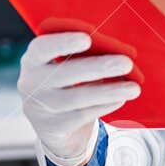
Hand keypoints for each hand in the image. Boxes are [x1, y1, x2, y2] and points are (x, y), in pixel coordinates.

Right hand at [17, 32, 140, 165]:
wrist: (54, 127)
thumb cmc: (66, 83)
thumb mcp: (65, 65)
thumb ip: (84, 55)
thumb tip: (121, 51)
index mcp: (33, 60)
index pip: (42, 48)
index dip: (63, 42)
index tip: (87, 38)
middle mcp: (30, 83)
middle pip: (64, 73)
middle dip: (98, 67)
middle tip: (126, 63)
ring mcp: (39, 108)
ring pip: (76, 98)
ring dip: (108, 91)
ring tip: (134, 88)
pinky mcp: (53, 128)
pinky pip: (83, 115)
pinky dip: (104, 106)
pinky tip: (120, 99)